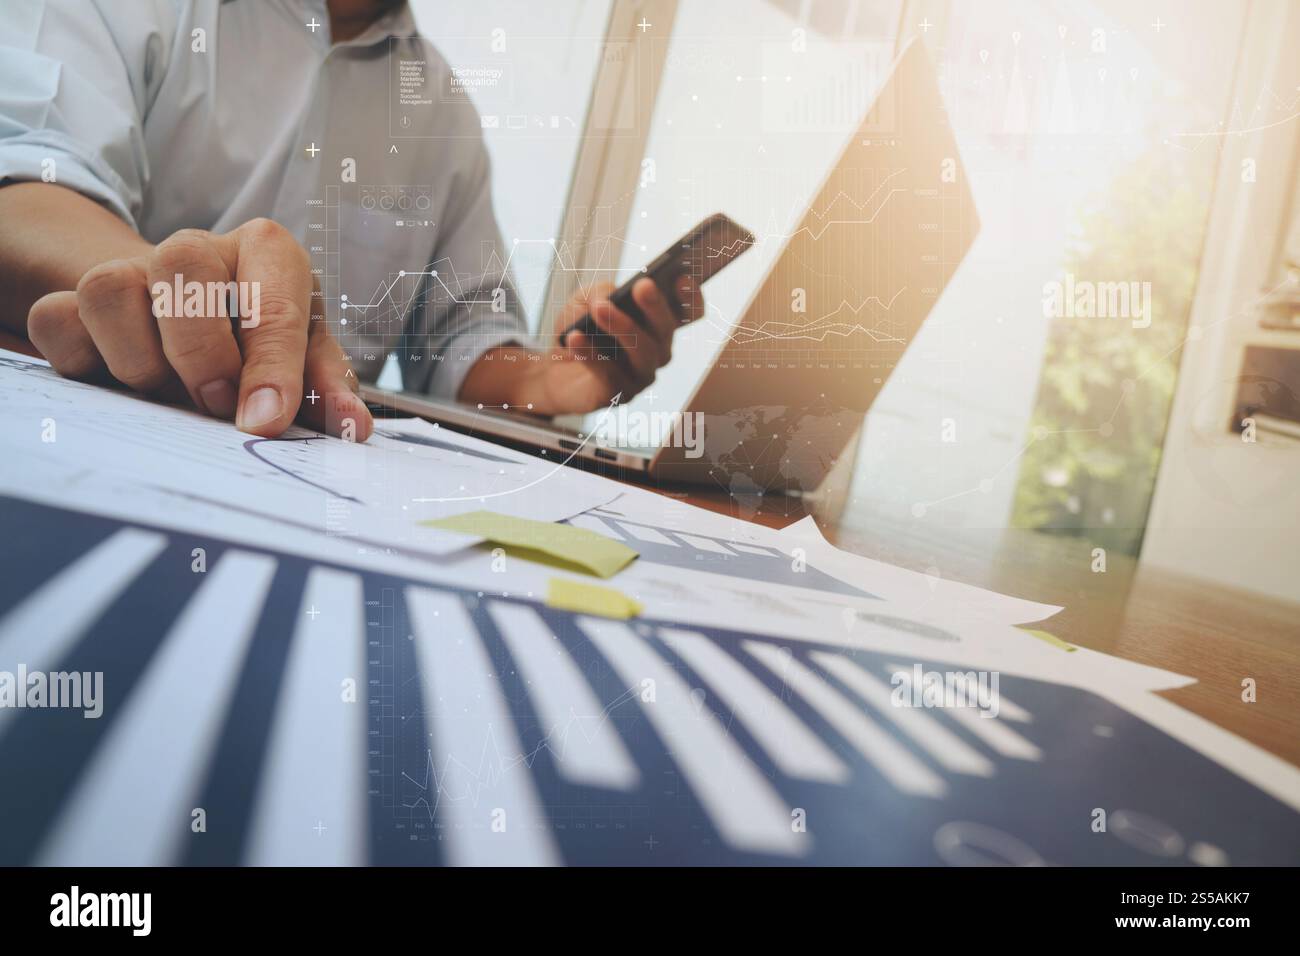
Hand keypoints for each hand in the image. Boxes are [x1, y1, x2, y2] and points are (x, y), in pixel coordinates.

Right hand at [26, 218, 372, 439]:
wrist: (194, 324)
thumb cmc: (263, 343)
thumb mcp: (307, 360)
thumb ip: (328, 391)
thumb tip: (353, 425)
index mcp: (267, 253)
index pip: (272, 299)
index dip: (271, 366)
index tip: (267, 421)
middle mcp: (198, 250)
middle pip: (180, 264)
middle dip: (199, 350)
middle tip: (215, 405)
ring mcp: (131, 269)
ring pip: (110, 290)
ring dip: (139, 361)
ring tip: (169, 396)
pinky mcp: (76, 300)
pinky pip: (57, 321)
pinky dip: (84, 362)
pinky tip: (119, 386)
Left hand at [486, 275, 702, 415]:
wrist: (551, 369)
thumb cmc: (578, 329)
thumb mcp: (585, 300)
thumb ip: (601, 292)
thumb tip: (610, 297)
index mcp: (656, 324)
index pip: (688, 312)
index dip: (691, 297)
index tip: (681, 278)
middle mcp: (657, 351)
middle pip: (667, 331)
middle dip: (656, 307)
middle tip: (642, 286)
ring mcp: (641, 375)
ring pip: (643, 353)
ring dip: (622, 327)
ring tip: (599, 308)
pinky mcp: (619, 395)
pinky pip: (610, 374)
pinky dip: (591, 353)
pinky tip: (575, 336)